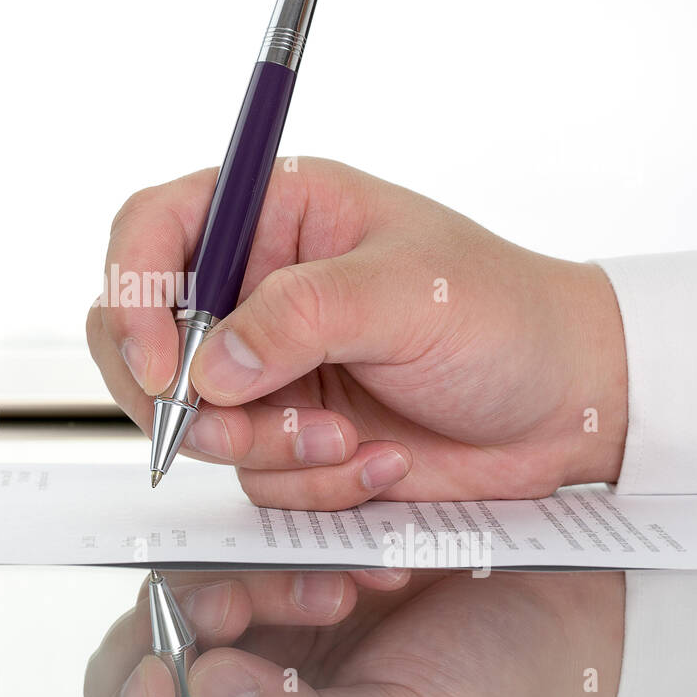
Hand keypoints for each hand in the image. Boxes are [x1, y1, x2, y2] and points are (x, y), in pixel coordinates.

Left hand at [84, 568, 624, 696]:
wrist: (570, 616)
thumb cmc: (498, 695)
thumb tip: (207, 691)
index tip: (166, 678)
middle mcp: (258, 676)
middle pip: (164, 647)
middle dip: (197, 626)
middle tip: (242, 609)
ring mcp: (277, 615)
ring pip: (206, 585)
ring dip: (256, 583)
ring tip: (338, 589)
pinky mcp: (304, 554)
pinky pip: (259, 537)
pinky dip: (294, 545)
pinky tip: (359, 566)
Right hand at [87, 158, 627, 506]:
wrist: (565, 407)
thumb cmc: (505, 314)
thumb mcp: (408, 292)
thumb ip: (301, 317)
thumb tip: (210, 366)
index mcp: (274, 214)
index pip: (153, 230)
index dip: (132, 295)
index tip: (162, 368)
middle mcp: (253, 288)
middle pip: (139, 337)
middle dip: (179, 400)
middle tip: (236, 431)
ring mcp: (264, 366)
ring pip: (193, 421)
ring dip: (263, 449)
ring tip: (348, 440)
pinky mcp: (283, 432)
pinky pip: (250, 473)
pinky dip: (308, 482)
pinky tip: (378, 461)